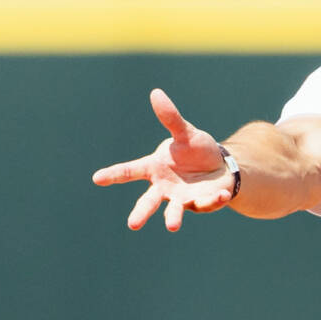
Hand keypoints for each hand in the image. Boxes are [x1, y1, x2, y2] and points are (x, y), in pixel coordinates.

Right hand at [91, 89, 236, 230]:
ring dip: (173, 218)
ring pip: (175, 210)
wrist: (220, 166)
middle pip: (149, 201)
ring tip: (172, 226)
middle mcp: (164, 187)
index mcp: (155, 168)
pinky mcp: (202, 203)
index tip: (97, 178)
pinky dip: (214, 200)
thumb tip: (156, 93)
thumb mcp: (185, 133)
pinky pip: (207, 203)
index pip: (130, 171)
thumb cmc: (196, 150)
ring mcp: (182, 198)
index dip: (113, 174)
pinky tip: (223, 194)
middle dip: (141, 213)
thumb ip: (171, 118)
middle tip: (133, 225)